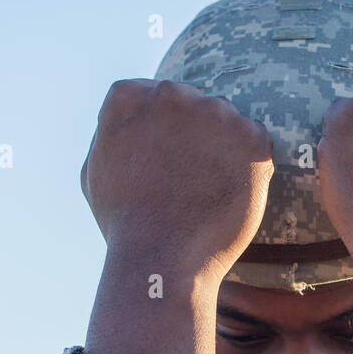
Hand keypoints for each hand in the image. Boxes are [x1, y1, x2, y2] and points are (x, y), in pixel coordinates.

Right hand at [82, 79, 274, 282]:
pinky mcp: (250, 137)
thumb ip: (114, 133)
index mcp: (128, 96)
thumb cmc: (125, 226)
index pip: (156, 99)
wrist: (161, 259)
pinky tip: (229, 194)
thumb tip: (130, 118)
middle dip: (196, 138)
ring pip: (227, 123)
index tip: (163, 165)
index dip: (164, 134)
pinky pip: (257, 142)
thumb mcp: (95, 170)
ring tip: (207, 193)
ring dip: (224, 151)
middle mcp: (169, 95)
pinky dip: (250, 167)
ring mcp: (213, 113)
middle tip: (188, 184)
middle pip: (194, 106)